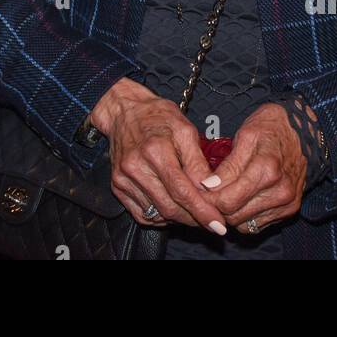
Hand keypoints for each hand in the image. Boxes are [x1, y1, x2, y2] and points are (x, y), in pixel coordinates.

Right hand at [90, 78, 226, 234]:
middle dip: (194, 219)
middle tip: (211, 222)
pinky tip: (172, 207)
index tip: (219, 225)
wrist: (124, 111)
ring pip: (157, 214)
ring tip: (194, 212)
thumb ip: (197, 161)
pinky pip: (143, 214)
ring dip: (179, 219)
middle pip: (169, 207)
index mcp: (155, 150)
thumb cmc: (158, 116)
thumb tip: (211, 190)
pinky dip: (161, 217)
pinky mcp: (117, 186)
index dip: (202, 211)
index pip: (182, 191)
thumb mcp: (185, 129)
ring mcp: (123, 179)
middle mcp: (136, 167)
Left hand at [208, 102, 306, 232]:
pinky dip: (244, 216)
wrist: (304, 133)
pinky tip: (240, 199)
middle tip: (206, 193)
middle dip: (215, 206)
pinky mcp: (289, 211)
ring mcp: (286, 203)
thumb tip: (208, 186)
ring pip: (244, 225)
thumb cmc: (271, 128)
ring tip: (222, 195)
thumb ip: (229, 164)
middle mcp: (279, 191)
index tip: (197, 188)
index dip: (206, 196)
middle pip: (234, 215)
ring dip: (229, 214)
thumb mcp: (246, 135)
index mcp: (267, 169)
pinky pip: (258, 225)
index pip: (226, 200)